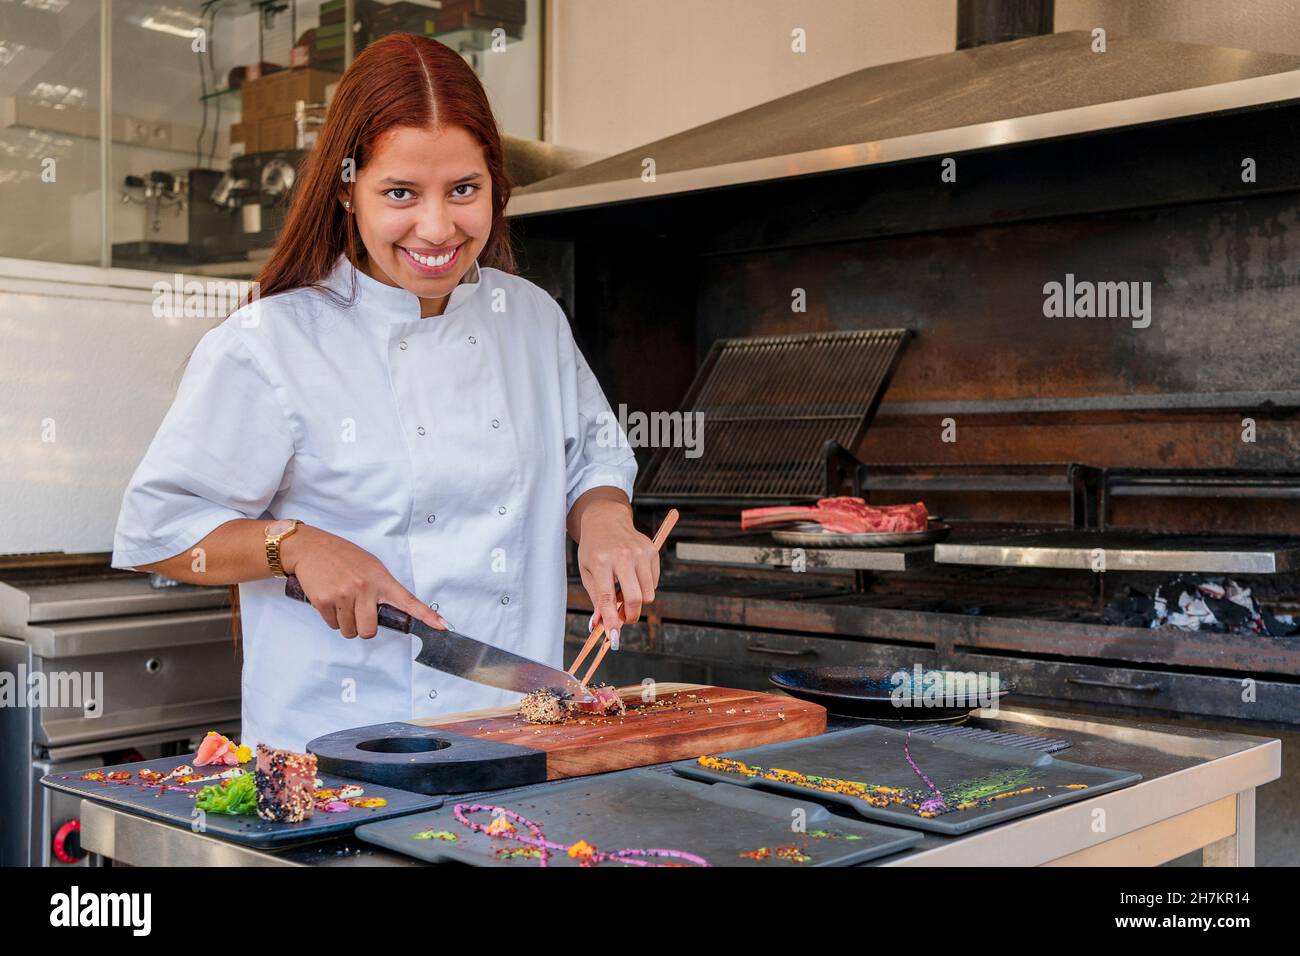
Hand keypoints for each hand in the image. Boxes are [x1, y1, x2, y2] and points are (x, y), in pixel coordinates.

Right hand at [281, 525, 447, 638]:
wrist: (311, 548)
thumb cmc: (343, 557)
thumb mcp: (371, 566)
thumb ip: (382, 588)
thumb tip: (391, 611)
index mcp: (381, 579)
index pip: (408, 600)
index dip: (427, 615)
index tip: (443, 626)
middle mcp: (364, 588)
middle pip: (369, 631)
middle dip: (363, 628)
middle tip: (357, 613)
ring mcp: (343, 595)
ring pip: (349, 631)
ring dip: (345, 623)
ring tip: (341, 602)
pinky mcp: (324, 601)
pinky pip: (332, 625)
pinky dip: (331, 618)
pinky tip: (329, 599)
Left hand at [576, 501, 659, 648]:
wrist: (606, 520)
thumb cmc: (594, 548)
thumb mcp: (587, 571)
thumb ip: (596, 598)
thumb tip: (601, 624)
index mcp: (601, 562)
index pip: (608, 598)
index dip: (611, 621)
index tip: (614, 637)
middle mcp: (623, 556)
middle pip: (634, 599)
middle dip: (630, 616)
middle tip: (624, 619)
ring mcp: (640, 553)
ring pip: (648, 594)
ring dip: (638, 602)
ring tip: (625, 592)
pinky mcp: (652, 551)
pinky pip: (654, 582)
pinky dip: (645, 587)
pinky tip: (633, 576)